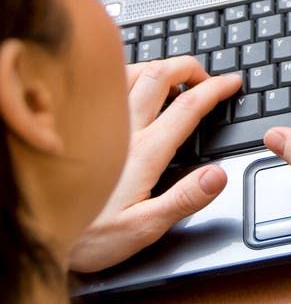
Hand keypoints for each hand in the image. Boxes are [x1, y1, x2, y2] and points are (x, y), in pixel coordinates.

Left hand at [69, 56, 240, 271]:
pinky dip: (132, 73)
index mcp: (145, 153)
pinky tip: (137, 84)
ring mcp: (103, 123)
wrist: (44, 230)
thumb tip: (217, 176)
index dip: (215, 89)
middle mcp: (124, 130)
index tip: (231, 83)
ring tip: (177, 78)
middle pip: (161, 76)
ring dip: (161, 67)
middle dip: (190, 68)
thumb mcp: (144, 229)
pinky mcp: (85, 123)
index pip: (188, 107)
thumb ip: (184, 200)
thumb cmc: (91, 236)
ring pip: (134, 72)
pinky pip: (110, 83)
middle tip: (208, 77)